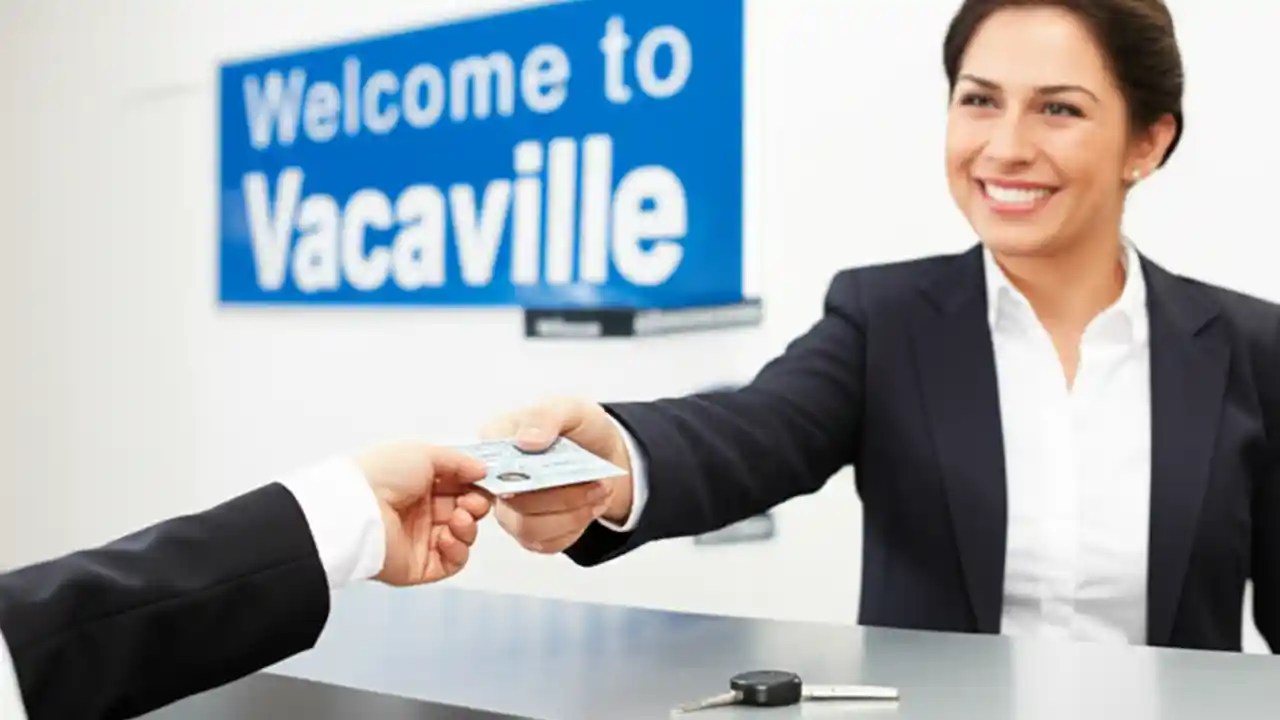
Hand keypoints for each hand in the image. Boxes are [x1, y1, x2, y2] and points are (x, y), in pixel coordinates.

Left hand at [355, 441, 491, 585]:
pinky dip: (457, 550)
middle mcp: (421, 512)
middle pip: (465, 512)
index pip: (460, 487)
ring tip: (458, 519)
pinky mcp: (420, 566)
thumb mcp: (424, 454)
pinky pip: (452, 563)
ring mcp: (421, 540)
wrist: (357, 509)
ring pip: (463, 537)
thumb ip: (459, 461)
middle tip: (472, 503)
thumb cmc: (384, 474)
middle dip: (476, 506)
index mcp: (421, 484)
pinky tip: (447, 537)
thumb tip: (483, 470)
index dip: (476, 485)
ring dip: (468, 527)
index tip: (485, 482)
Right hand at [480, 397, 633, 553]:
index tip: (539, 472)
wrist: (603, 455)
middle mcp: (496, 479)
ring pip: (529, 527)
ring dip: (571, 513)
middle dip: (559, 496)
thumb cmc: (578, 429)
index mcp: (495, 441)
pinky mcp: (530, 533)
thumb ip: (546, 416)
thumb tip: (525, 441)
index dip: (503, 473)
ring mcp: (510, 510)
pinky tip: (593, 505)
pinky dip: (576, 525)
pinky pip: (546, 542)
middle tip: (595, 483)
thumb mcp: (570, 409)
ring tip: (600, 492)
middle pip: (512, 501)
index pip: (480, 463)